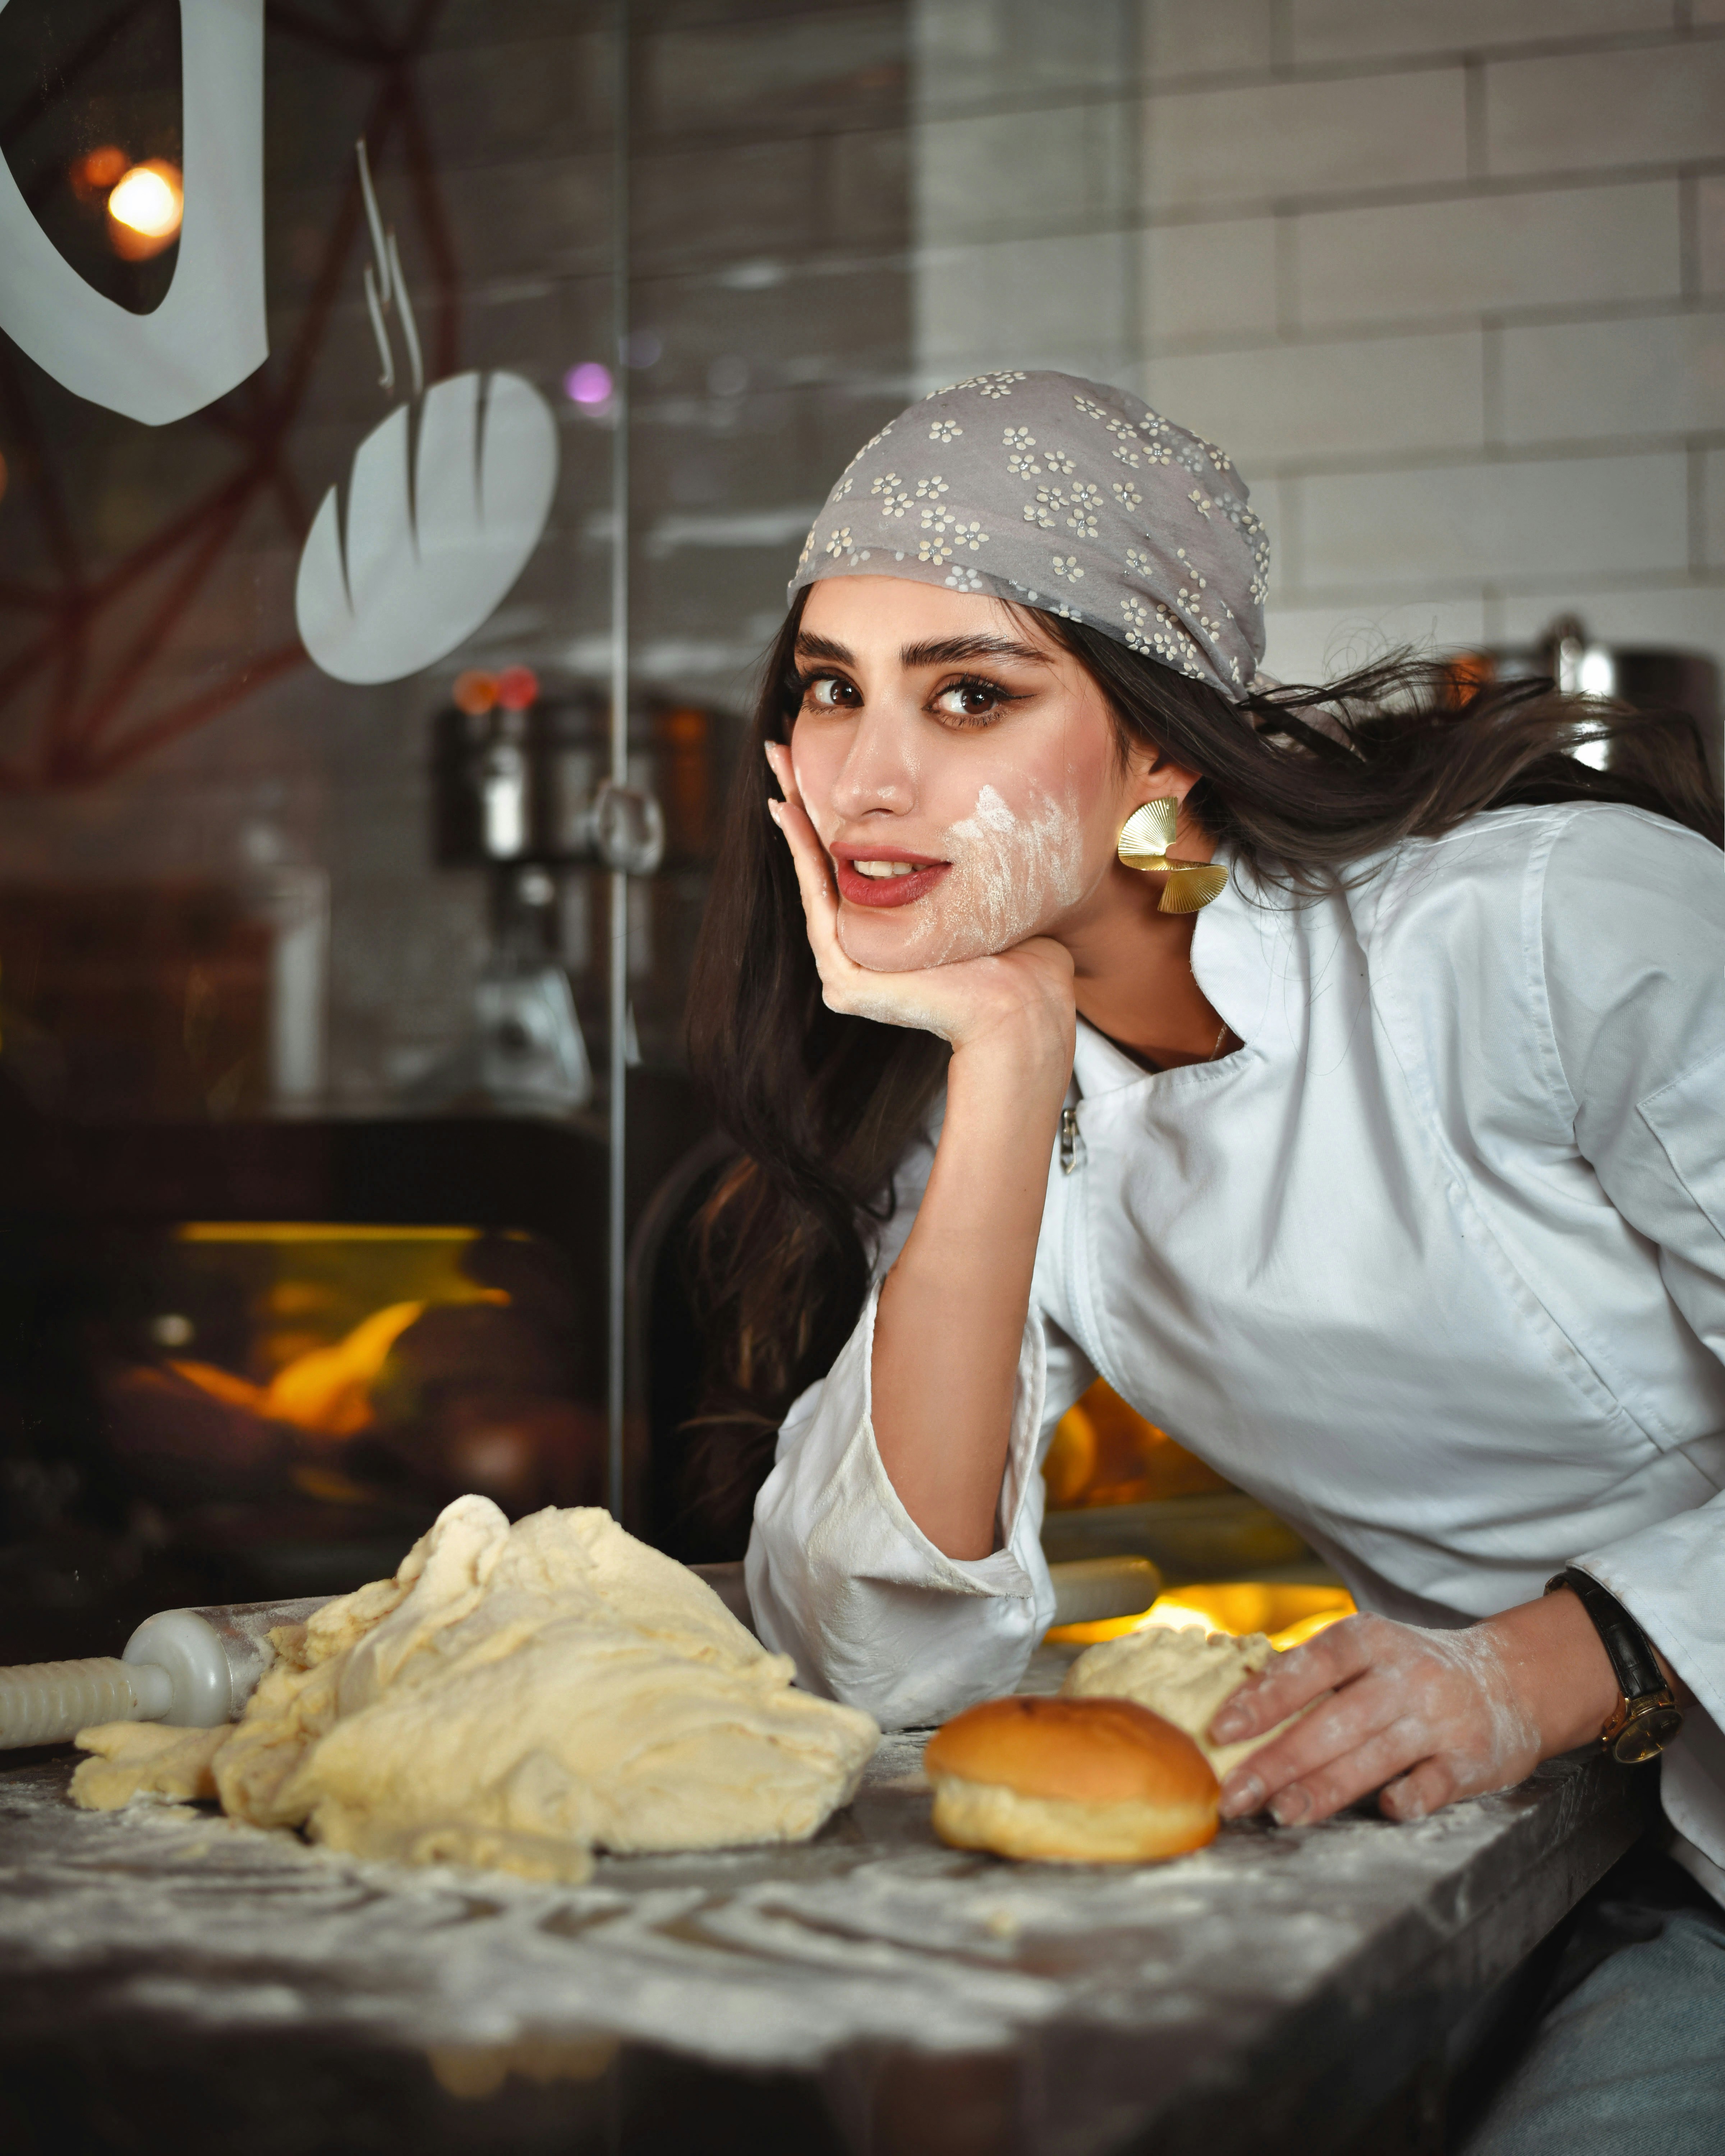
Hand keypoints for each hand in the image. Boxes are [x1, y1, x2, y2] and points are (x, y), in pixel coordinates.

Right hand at [764, 741, 1075, 1060]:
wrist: (1021, 1002)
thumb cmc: (1018, 955)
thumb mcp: (977, 900)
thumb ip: (951, 874)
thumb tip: (952, 832)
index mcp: (888, 935)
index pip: (850, 866)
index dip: (831, 819)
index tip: (816, 772)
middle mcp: (860, 951)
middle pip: (823, 866)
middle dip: (799, 808)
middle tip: (779, 753)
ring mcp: (848, 968)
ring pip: (814, 881)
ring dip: (794, 825)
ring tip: (780, 771)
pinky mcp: (846, 980)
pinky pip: (819, 906)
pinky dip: (803, 858)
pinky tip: (791, 815)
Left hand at [1208, 1609, 1579, 1827]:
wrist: (1508, 1680)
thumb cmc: (1409, 1670)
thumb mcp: (1364, 1651)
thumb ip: (1308, 1673)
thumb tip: (1236, 1702)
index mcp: (1368, 1640)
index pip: (1308, 1667)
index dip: (1264, 1699)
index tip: (1222, 1730)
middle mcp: (1403, 1676)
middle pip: (1332, 1722)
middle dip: (1278, 1762)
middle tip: (1234, 1795)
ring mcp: (1439, 1718)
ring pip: (1373, 1757)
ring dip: (1324, 1788)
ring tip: (1279, 1813)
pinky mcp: (1471, 1759)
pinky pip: (1434, 1783)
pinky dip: (1408, 1797)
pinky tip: (1383, 1811)